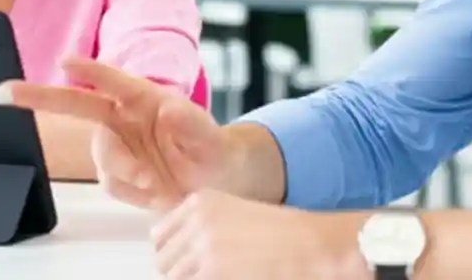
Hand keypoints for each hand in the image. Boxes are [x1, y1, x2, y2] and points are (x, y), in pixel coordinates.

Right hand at [0, 57, 224, 210]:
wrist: (210, 181)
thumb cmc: (206, 145)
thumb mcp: (208, 133)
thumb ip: (191, 121)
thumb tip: (170, 110)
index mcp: (142, 96)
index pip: (111, 79)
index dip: (89, 70)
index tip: (65, 61)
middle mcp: (121, 116)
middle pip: (73, 105)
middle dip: (37, 96)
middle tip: (5, 92)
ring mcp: (115, 145)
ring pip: (100, 156)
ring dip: (122, 168)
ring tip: (151, 179)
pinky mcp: (115, 174)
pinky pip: (111, 183)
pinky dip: (132, 190)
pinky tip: (153, 187)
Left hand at [150, 189, 370, 279]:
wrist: (311, 244)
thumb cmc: (285, 232)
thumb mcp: (237, 215)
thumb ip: (205, 226)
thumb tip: (180, 252)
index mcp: (201, 200)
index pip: (160, 234)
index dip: (172, 253)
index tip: (183, 262)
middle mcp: (196, 218)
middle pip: (162, 258)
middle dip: (178, 270)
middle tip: (202, 275)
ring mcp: (201, 245)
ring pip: (172, 276)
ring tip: (219, 276)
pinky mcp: (210, 270)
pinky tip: (227, 279)